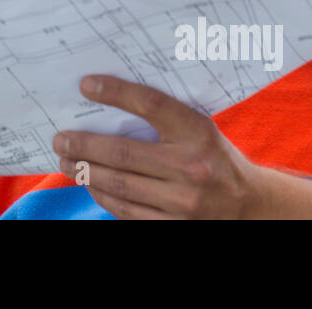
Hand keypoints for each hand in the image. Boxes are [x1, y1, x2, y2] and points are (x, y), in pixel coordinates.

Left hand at [53, 76, 261, 218]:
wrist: (251, 206)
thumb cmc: (215, 158)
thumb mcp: (201, 130)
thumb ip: (165, 119)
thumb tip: (108, 102)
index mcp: (199, 132)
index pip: (152, 105)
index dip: (116, 92)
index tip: (86, 85)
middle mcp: (192, 168)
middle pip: (124, 153)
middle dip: (84, 145)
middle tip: (60, 138)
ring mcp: (184, 202)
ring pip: (120, 186)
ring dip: (86, 172)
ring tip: (67, 160)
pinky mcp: (175, 226)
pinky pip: (127, 212)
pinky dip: (103, 196)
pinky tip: (90, 184)